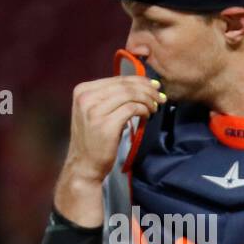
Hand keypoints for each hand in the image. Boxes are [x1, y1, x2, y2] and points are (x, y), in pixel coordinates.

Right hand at [55, 76, 163, 223]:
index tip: (155, 86)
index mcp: (83, 90)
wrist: (85, 164)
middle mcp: (86, 97)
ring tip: (155, 108)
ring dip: (148, 100)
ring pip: (130, 95)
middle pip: (125, 85)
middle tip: (161, 97)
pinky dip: (143, 110)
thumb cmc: (95, 139)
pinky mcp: (105, 123)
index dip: (139, 80)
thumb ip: (110, 98)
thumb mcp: (96, 112)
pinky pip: (132, 109)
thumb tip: (139, 87)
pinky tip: (147, 116)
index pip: (117, 79)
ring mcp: (94, 110)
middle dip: (147, 89)